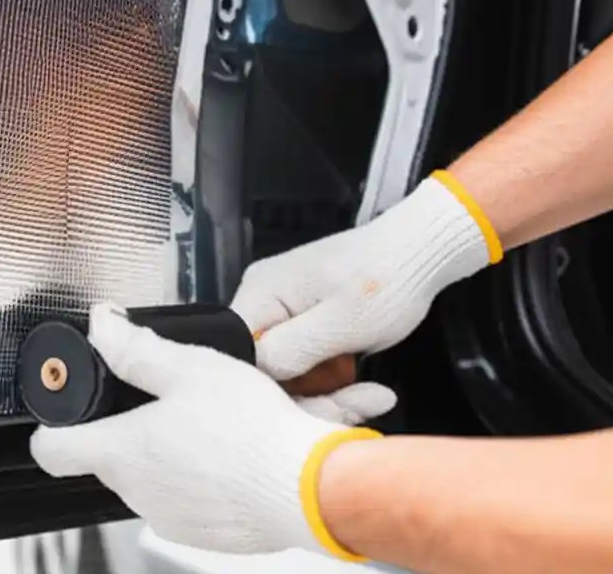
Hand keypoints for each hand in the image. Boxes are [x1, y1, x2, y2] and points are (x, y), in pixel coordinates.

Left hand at [31, 304, 388, 555]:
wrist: (311, 489)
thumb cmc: (252, 432)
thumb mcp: (190, 367)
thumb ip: (135, 347)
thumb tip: (101, 325)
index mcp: (120, 451)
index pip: (51, 450)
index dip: (52, 428)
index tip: (62, 416)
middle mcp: (137, 493)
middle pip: (113, 456)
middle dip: (137, 428)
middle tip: (174, 402)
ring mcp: (171, 518)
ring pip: (157, 477)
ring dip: (176, 453)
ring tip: (216, 427)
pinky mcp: (208, 535)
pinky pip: (194, 500)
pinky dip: (208, 479)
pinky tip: (237, 455)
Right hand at [231, 176, 496, 381]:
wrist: (419, 251)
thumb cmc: (387, 280)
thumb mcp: (341, 324)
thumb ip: (291, 349)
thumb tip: (256, 373)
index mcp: (261, 292)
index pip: (236, 352)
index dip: (264, 384)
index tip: (305, 402)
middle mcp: (261, 298)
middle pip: (259, 364)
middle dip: (303, 394)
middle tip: (350, 404)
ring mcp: (281, 309)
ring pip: (281, 368)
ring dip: (321, 390)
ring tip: (365, 395)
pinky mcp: (300, 319)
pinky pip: (299, 359)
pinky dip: (326, 377)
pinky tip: (355, 382)